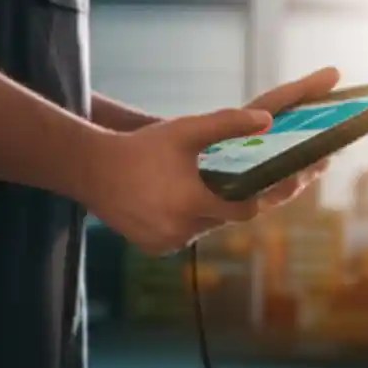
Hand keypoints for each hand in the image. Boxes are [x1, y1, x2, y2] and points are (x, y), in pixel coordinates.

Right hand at [78, 67, 339, 255]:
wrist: (90, 169)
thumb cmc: (141, 147)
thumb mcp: (186, 131)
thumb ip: (228, 124)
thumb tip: (268, 120)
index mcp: (195, 201)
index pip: (246, 209)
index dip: (262, 198)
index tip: (278, 187)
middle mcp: (183, 228)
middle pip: (225, 219)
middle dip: (237, 203)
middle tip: (251, 188)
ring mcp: (167, 242)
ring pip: (204, 229)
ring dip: (211, 212)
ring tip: (211, 191)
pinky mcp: (154, 248)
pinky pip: (183, 235)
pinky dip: (188, 221)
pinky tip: (183, 203)